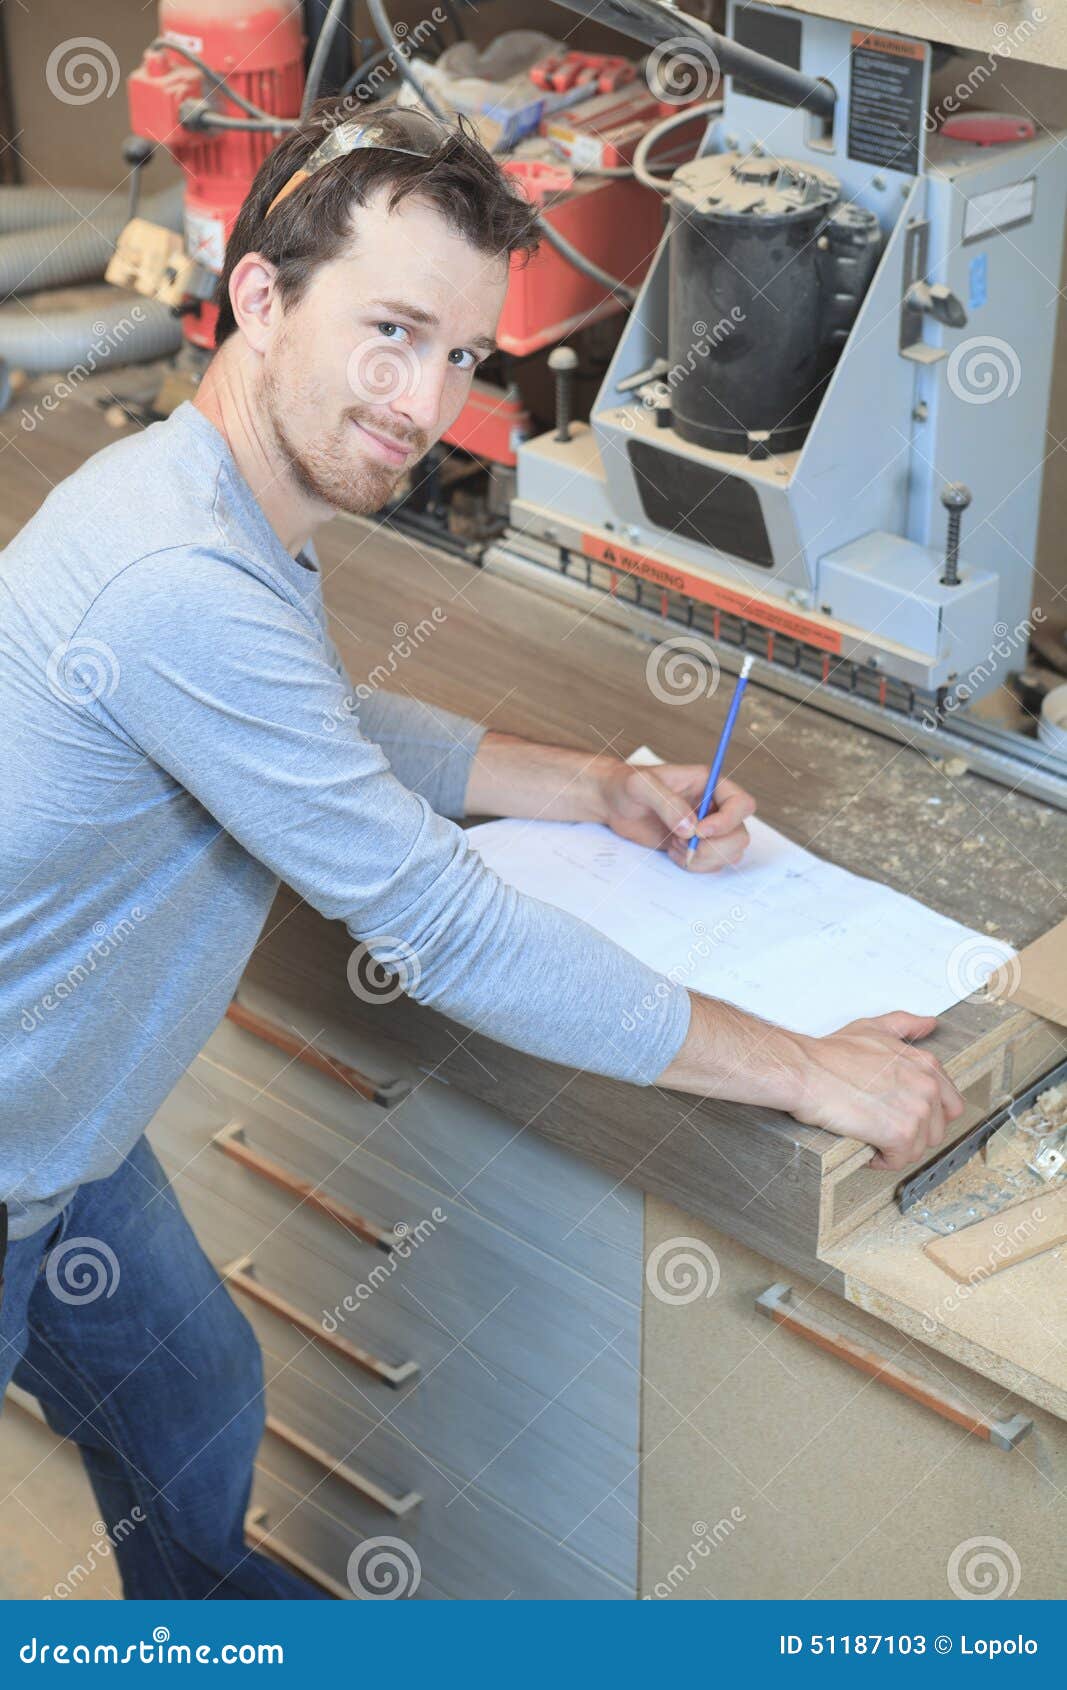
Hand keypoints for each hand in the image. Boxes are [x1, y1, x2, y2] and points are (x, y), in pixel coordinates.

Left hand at [599, 762, 755, 871]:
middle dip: (714, 847)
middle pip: (740, 835)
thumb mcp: (641, 785)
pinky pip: (711, 864)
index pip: (742, 804)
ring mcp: (707, 828)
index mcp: (709, 783)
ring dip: (703, 858)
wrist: (611, 803)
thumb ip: (667, 803)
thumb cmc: (625, 784)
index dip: (728, 822)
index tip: (700, 831)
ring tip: (674, 845)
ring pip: (729, 853)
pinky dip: (694, 865)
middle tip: (683, 844)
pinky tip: (671, 852)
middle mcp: (714, 806)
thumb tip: (691, 828)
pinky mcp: (695, 846)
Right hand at [790, 1012, 965, 1169]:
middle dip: (911, 1134)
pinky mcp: (900, 1134)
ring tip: (872, 1138)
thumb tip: (928, 1024)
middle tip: (884, 1130)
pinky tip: (867, 1149)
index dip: (926, 1116)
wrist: (806, 1071)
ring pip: (918, 1148)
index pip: (950, 1104)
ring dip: (895, 1149)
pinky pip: (900, 1160)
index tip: (905, 1117)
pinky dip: (881, 1160)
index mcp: (925, 1065)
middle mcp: (927, 1086)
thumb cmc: (831, 1054)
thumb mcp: (873, 1028)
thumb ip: (905, 1025)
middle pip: (936, 1130)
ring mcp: (916, 1111)